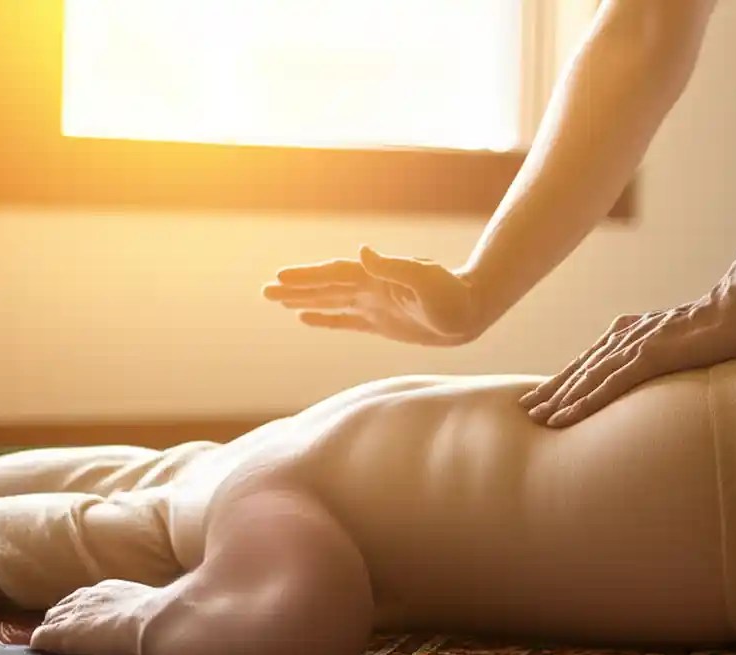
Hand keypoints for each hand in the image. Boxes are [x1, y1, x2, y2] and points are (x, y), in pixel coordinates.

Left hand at [31, 579, 166, 654]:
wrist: (159, 621)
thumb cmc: (165, 616)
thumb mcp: (152, 604)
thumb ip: (141, 607)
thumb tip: (155, 615)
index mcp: (107, 589)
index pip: (81, 599)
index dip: (80, 614)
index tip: (88, 626)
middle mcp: (86, 597)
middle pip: (60, 609)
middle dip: (62, 622)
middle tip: (71, 640)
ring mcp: (72, 614)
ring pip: (48, 622)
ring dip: (52, 633)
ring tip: (60, 650)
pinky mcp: (61, 634)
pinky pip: (39, 639)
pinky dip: (43, 646)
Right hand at [263, 246, 487, 345]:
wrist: (471, 312)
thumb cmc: (452, 295)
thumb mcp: (425, 280)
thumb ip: (393, 266)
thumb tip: (362, 251)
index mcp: (376, 275)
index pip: (334, 274)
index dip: (308, 276)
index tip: (280, 278)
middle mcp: (370, 287)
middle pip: (325, 287)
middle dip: (296, 288)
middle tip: (264, 290)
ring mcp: (374, 304)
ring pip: (331, 302)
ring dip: (304, 301)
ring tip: (276, 300)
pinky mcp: (381, 323)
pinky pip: (346, 320)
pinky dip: (325, 319)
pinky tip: (305, 318)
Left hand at [520, 294, 735, 427]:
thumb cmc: (712, 329)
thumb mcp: (673, 341)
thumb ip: (653, 353)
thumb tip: (645, 369)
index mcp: (627, 332)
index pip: (587, 362)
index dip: (562, 381)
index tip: (539, 398)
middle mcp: (624, 336)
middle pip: (579, 369)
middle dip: (550, 391)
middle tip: (524, 411)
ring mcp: (636, 345)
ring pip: (588, 378)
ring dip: (561, 400)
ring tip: (538, 418)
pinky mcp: (650, 356)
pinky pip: (612, 384)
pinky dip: (586, 401)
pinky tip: (569, 415)